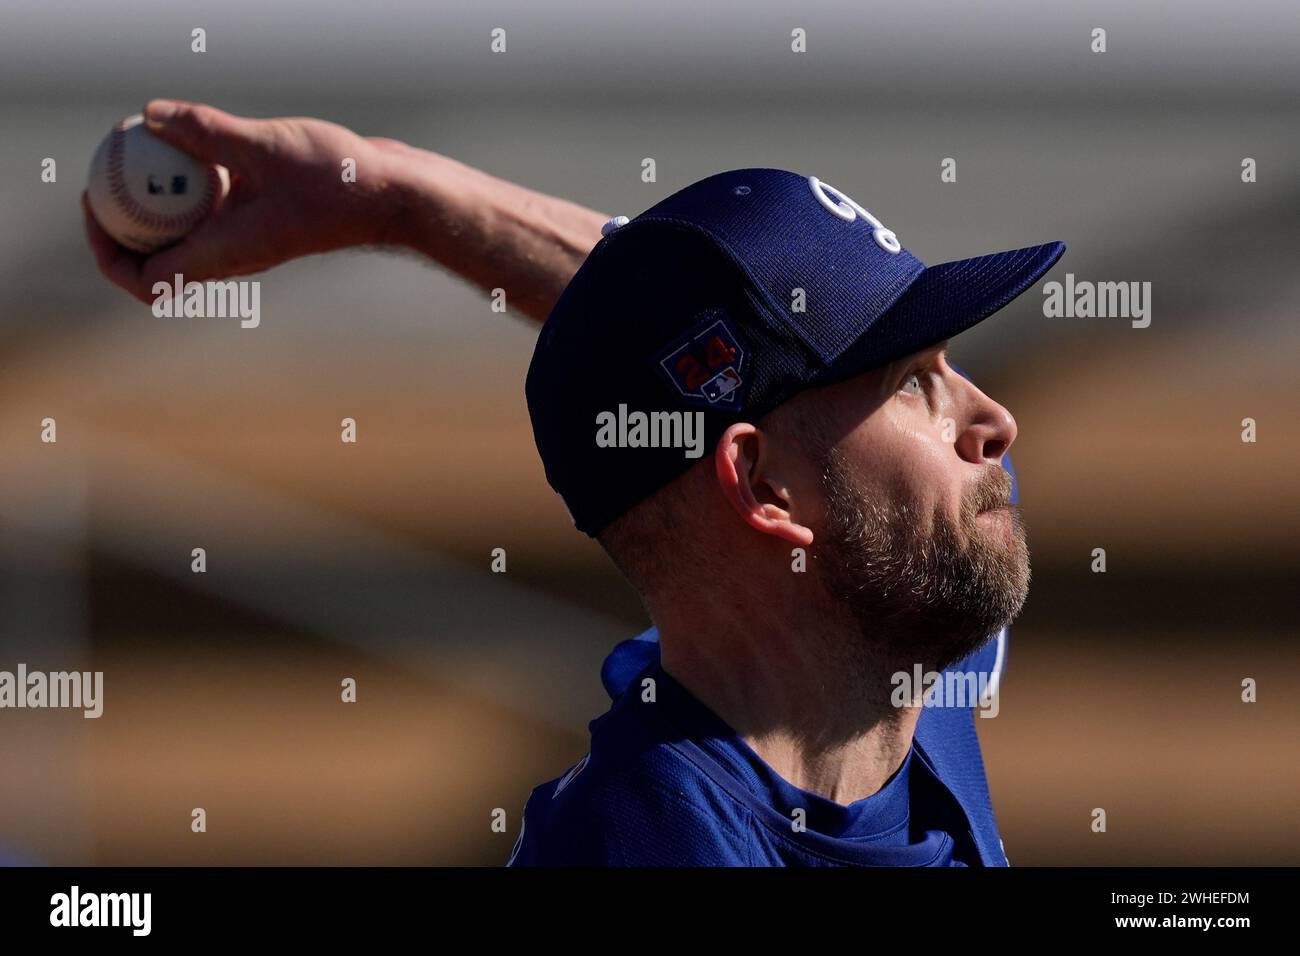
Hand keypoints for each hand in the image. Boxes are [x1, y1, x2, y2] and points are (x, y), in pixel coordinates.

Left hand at [83, 99, 403, 303]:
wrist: (397, 195)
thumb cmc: (341, 183)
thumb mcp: (266, 147)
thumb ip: (206, 131)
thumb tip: (148, 115)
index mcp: (225, 254)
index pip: (146, 281)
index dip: (108, 252)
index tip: (97, 206)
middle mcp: (232, 253)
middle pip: (156, 254)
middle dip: (123, 217)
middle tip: (106, 169)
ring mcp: (249, 234)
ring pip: (185, 225)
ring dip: (158, 192)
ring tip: (143, 143)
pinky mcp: (266, 212)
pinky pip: (215, 202)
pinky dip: (195, 175)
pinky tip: (197, 134)